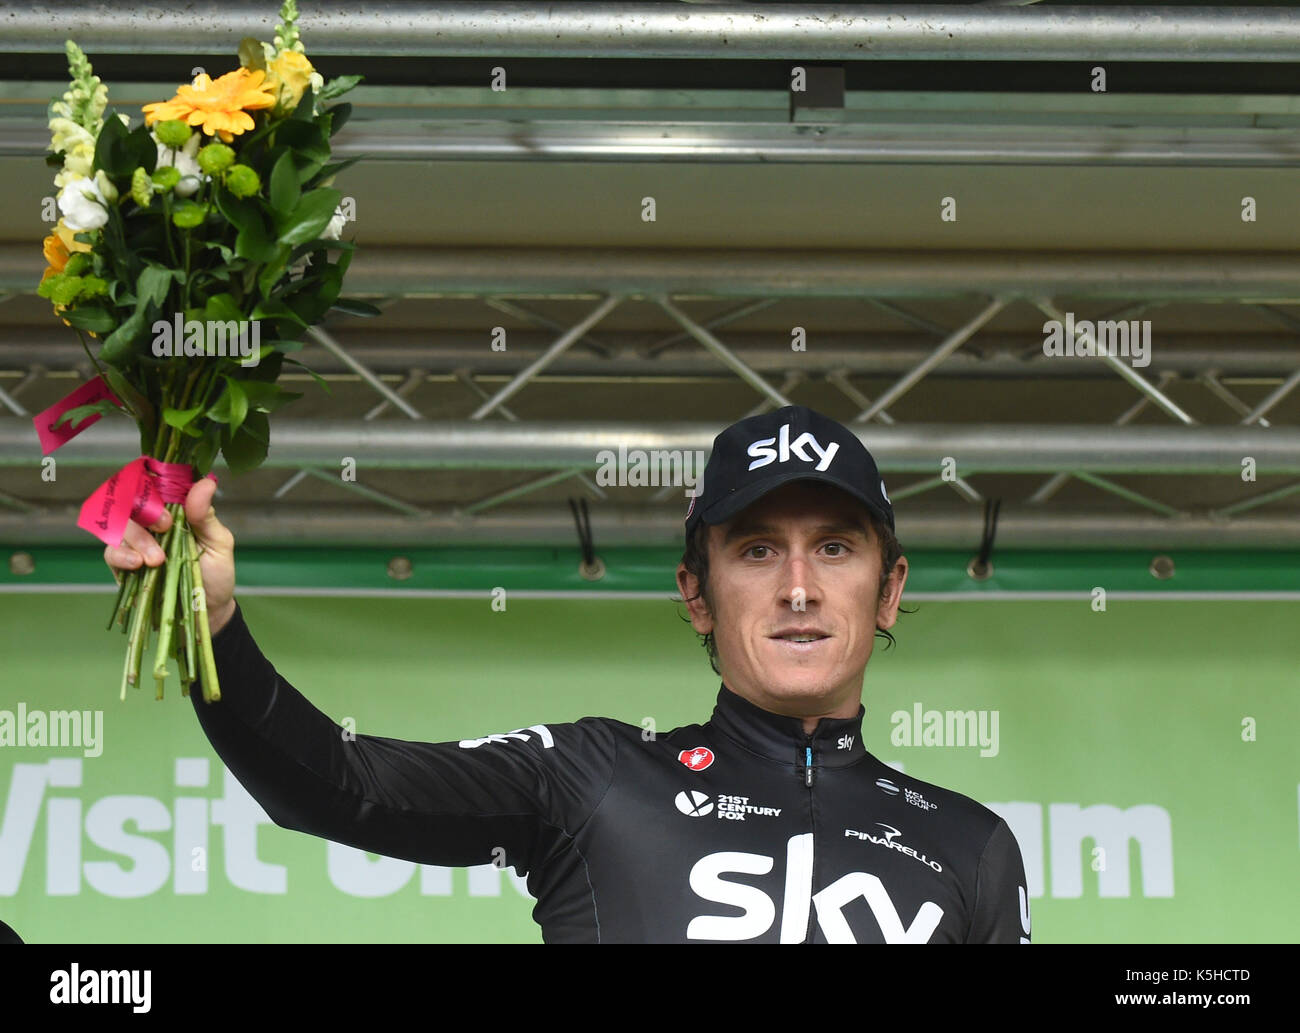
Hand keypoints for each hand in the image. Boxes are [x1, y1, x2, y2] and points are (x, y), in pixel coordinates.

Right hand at [103, 475, 236, 636]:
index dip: (154, 487)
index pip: (154, 486)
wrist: (207, 612)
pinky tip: (137, 564)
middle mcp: (152, 523)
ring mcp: (135, 543)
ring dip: (137, 538)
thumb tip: (206, 482)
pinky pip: (112, 552)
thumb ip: (205, 515)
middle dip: (146, 513)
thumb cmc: (216, 574)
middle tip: (164, 527)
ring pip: (120, 526)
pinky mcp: (124, 566)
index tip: (169, 501)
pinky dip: (121, 555)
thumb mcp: (218, 543)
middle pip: (133, 503)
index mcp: (175, 511)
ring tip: (157, 560)